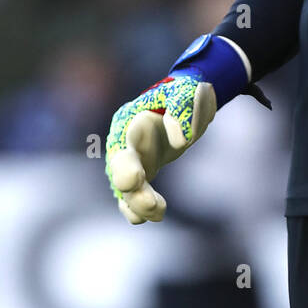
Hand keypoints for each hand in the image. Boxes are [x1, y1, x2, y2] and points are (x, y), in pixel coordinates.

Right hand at [105, 71, 216, 224]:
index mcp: (130, 119)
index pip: (123, 140)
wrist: (188, 102)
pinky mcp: (141, 175)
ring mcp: (131, 161)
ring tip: (160, 212)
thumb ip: (183, 109)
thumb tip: (180, 141)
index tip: (138, 178)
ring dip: (138, 203)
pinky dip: (140, 210)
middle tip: (147, 200)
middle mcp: (125, 143)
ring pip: (125, 189)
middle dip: (128, 185)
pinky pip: (134, 198)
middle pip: (119, 168)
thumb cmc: (184, 93)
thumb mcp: (186, 92)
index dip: (126, 161)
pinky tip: (155, 216)